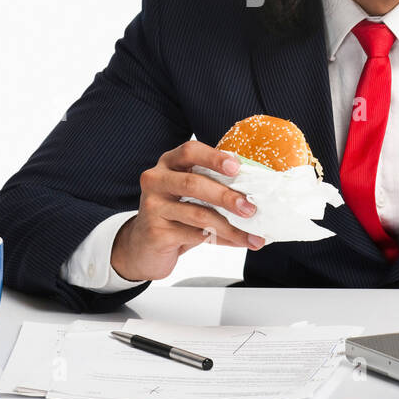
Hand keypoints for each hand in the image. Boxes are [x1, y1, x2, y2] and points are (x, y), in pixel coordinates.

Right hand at [110, 140, 265, 281]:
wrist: (143, 246)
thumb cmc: (174, 215)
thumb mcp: (189, 194)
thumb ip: (212, 185)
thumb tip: (255, 191)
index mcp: (168, 164)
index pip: (190, 151)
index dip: (214, 157)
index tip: (237, 167)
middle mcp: (156, 180)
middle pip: (193, 183)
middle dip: (226, 196)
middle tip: (250, 208)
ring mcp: (153, 207)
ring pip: (197, 214)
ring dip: (229, 226)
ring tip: (251, 235)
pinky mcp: (155, 232)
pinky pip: (194, 235)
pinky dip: (221, 240)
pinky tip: (237, 242)